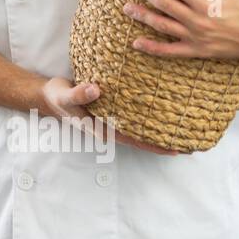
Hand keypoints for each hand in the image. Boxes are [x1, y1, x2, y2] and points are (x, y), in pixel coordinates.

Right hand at [36, 77, 178, 155]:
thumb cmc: (56, 98)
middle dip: (164, 139)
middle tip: (191, 140)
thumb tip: (96, 89)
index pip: (134, 140)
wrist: (47, 94)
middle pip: (142, 135)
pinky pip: (133, 111)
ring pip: (140, 124)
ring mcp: (112, 116)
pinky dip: (148, 111)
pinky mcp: (112, 105)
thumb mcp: (64, 96)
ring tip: (183, 124)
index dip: (155, 145)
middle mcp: (110, 125)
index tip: (177, 149)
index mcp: (101, 128)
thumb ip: (78, 94)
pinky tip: (162, 105)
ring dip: (159, 126)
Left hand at [122, 0, 238, 61]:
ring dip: (141, 15)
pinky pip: (170, 51)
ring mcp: (196, 38)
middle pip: (162, 2)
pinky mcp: (198, 51)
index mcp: (207, 1)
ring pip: (161, 25)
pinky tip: (135, 43)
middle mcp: (197, 20)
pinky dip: (152, 48)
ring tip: (126, 6)